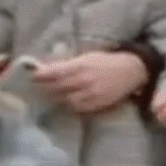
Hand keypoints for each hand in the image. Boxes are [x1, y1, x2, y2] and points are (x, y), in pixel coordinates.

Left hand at [36, 50, 150, 113]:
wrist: (132, 70)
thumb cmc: (107, 61)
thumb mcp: (87, 57)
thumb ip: (68, 64)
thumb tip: (48, 69)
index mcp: (81, 65)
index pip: (55, 72)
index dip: (41, 76)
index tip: (33, 77)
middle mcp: (85, 80)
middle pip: (58, 88)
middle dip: (47, 88)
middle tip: (40, 88)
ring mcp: (92, 93)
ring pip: (67, 101)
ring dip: (58, 99)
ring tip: (53, 97)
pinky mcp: (99, 103)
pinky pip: (79, 108)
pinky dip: (71, 106)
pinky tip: (68, 103)